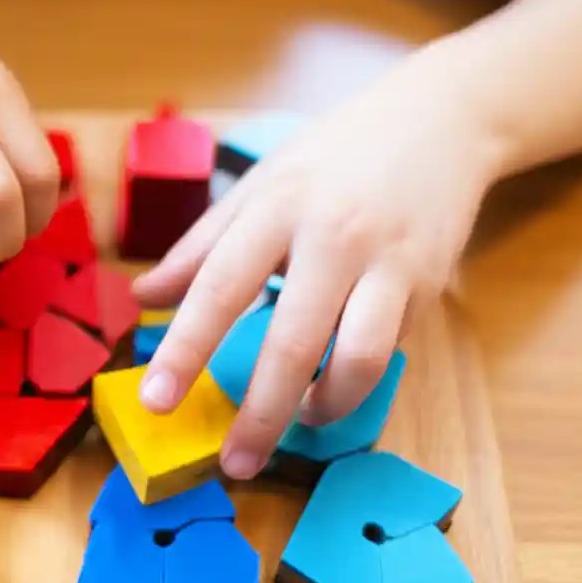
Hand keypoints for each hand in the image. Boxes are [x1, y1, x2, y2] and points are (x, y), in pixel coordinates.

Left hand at [132, 72, 502, 479]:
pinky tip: (336, 379)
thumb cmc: (333, 156)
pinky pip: (389, 348)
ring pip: (356, 359)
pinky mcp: (429, 283)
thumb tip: (141, 295)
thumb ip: (199, 246)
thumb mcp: (258, 185)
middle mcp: (331, 236)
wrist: (440, 118)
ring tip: (298, 422)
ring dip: (324, 407)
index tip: (155, 401)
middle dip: (259, 414)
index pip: (218, 287)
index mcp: (274, 207)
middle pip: (290, 342)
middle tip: (234, 463)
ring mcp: (387, 262)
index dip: (185, 349)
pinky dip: (357, 376)